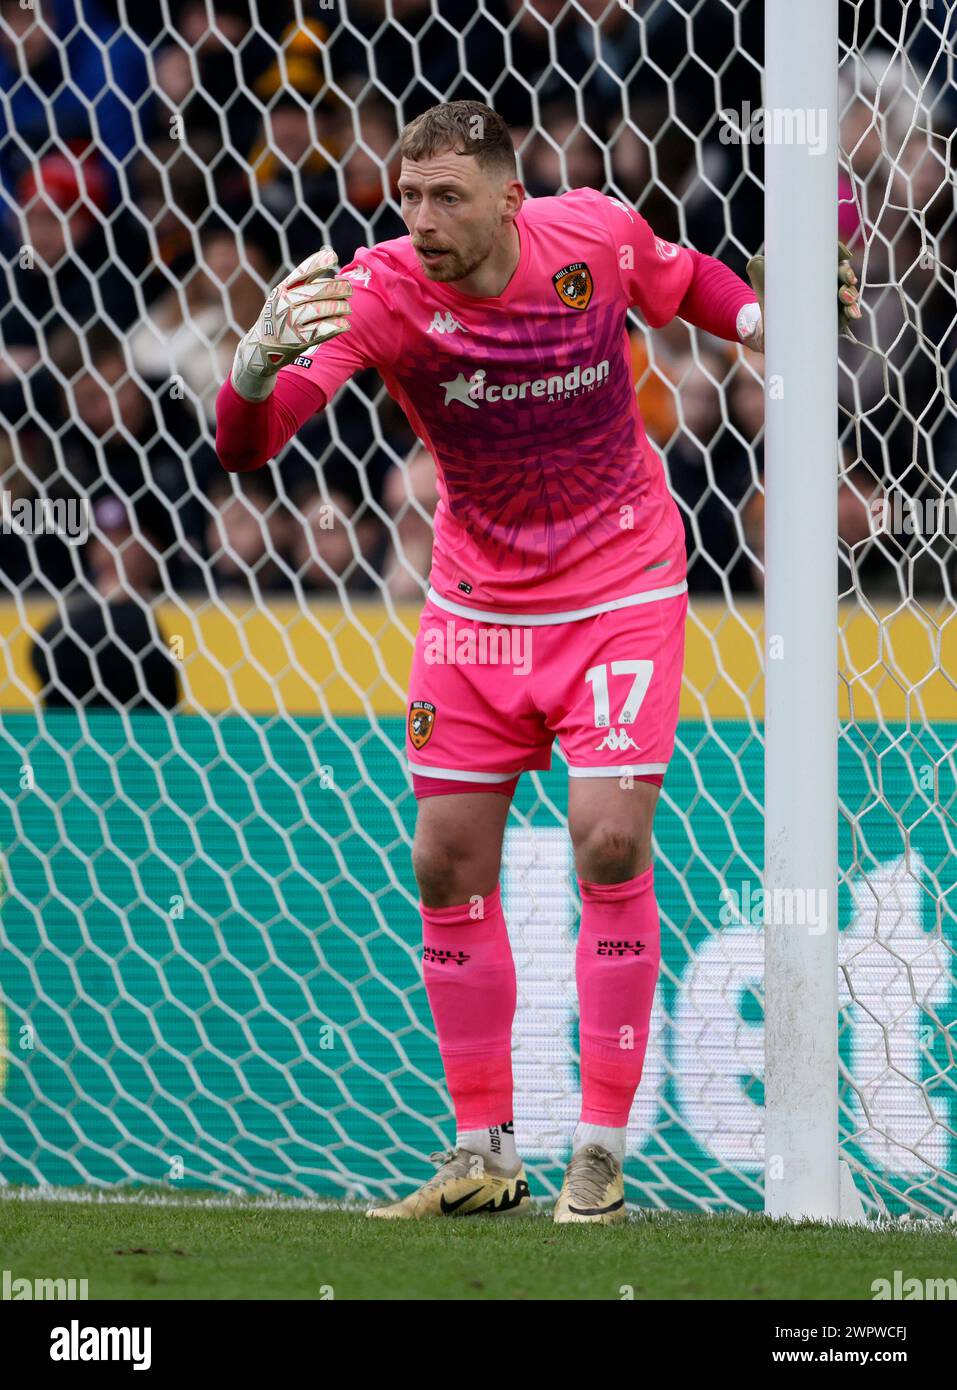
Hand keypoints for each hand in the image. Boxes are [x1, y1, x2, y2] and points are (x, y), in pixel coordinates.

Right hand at [231, 246, 352, 400]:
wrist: (261, 348)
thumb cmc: (280, 319)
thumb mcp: (283, 297)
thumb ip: (303, 283)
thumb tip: (331, 263)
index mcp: (282, 289)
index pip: (302, 271)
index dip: (318, 262)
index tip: (333, 257)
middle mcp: (284, 303)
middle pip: (317, 291)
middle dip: (337, 288)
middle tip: (349, 289)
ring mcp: (290, 321)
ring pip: (321, 309)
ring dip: (340, 307)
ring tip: (347, 308)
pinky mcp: (298, 340)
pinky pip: (322, 330)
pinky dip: (337, 325)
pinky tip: (345, 324)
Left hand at [741, 240, 861, 353]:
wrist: (764, 325)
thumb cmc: (768, 296)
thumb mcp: (761, 277)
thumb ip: (758, 266)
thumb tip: (756, 260)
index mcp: (815, 270)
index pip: (832, 258)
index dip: (841, 255)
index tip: (844, 257)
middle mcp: (826, 285)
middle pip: (844, 276)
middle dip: (847, 277)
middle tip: (845, 280)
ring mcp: (830, 304)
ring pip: (848, 296)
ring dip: (851, 296)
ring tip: (845, 298)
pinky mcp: (830, 323)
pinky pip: (845, 318)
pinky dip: (851, 314)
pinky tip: (853, 314)